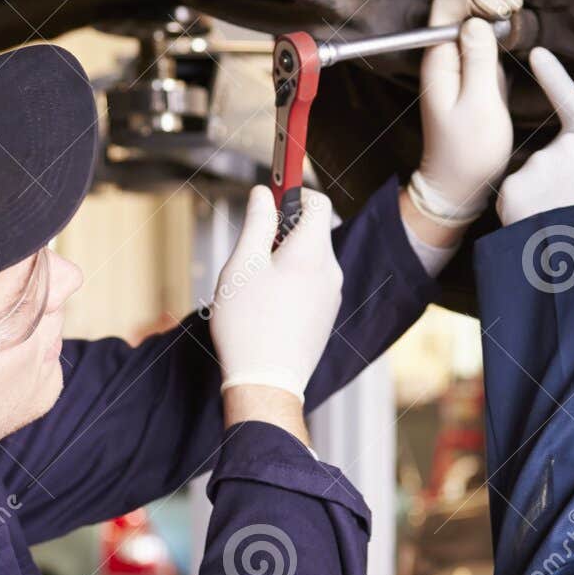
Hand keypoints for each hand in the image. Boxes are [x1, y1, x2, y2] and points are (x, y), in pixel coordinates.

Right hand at [210, 186, 341, 406]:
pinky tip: (266, 304)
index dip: (293, 191)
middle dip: (281, 229)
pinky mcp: (326, 315)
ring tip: (255, 283)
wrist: (266, 383)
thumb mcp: (242, 265)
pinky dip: (291, 280)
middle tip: (251, 247)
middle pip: (312, 230)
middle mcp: (331, 271)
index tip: (271, 193)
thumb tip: (263, 194)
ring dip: (284, 257)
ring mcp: (331, 295)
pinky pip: (311, 282)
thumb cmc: (248, 326)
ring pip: (309, 258)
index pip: (317, 201)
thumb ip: (256, 223)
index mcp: (312, 253)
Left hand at [411, 0, 520, 229]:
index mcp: (439, 59)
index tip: (505, 3)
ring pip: (469, 16)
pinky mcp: (469, 73)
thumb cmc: (468, 152)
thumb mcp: (480, 105)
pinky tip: (511, 24)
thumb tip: (477, 20)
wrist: (458, 184)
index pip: (447, 2)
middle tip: (515, 4)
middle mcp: (443, 56)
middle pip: (457, 2)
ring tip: (516, 8)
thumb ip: (479, 59)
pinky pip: (479, 38)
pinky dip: (495, 26)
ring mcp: (455, 64)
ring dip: (492, 6)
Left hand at [496, 48, 573, 225]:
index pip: (570, 99)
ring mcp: (538, 164)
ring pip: (527, 185)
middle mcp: (566, 146)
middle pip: (545, 161)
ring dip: (536, 207)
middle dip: (550, 188)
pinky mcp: (514, 187)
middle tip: (571, 216)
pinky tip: (540, 232)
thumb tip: (571, 170)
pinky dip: (520, 219)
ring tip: (559, 227)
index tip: (536, 53)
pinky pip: (511, 204)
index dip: (553, 76)